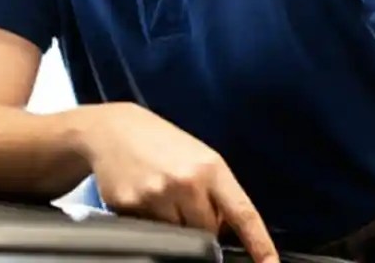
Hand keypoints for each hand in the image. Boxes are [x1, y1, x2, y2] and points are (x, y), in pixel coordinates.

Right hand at [82, 103, 278, 262]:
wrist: (113, 129)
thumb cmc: (162, 143)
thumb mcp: (199, 158)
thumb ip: (216, 193)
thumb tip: (228, 231)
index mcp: (211, 167)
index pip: (243, 214)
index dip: (260, 245)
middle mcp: (187, 181)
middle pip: (208, 233)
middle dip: (202, 226)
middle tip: (185, 201)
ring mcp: (157, 195)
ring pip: (178, 237)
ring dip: (175, 226)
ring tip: (163, 195)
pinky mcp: (129, 206)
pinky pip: (149, 232)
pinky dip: (149, 222)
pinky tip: (143, 197)